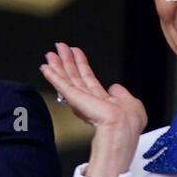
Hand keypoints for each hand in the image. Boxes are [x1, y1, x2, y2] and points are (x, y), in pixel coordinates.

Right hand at [40, 42, 145, 176]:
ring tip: (50, 54)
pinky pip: (61, 85)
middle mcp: (89, 102)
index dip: (81, 66)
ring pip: (66, 79)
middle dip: (67, 62)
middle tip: (59, 48)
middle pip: (74, 77)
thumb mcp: (131, 103)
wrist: (122, 128)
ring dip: (57, 66)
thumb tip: (114, 87)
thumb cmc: (129, 122)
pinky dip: (52, 76)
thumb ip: (121, 93)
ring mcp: (80, 100)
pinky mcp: (74, 98)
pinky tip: (45, 67)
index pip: (88, 81)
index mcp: (102, 103)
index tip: (75, 54)